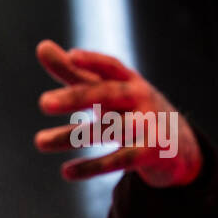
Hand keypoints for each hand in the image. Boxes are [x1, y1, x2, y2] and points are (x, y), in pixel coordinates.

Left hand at [34, 39, 202, 187]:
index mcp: (128, 80)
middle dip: (76, 98)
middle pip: (108, 94)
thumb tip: (41, 45)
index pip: (111, 66)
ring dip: (72, 137)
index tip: (71, 56)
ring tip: (39, 141)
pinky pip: (119, 160)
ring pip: (108, 129)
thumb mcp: (106, 89)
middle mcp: (140, 98)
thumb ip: (74, 72)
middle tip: (42, 102)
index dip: (92, 61)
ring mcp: (148, 124)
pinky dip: (92, 167)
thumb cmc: (131, 108)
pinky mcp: (151, 152)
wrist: (178, 144)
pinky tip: (66, 172)